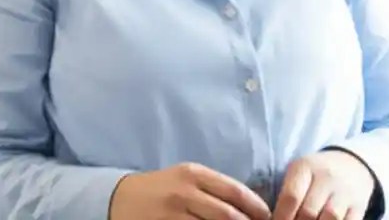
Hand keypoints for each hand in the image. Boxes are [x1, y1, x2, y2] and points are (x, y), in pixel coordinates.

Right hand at [109, 162, 272, 219]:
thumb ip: (214, 188)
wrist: (119, 199)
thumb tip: (252, 205)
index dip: (257, 208)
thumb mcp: (186, 178)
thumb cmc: (162, 189)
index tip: (268, 217)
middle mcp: (183, 192)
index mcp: (193, 174)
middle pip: (227, 215)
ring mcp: (172, 215)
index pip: (235, 191)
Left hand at [271, 151, 375, 219]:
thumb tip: (274, 219)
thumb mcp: (298, 173)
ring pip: (330, 219)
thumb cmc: (316, 173)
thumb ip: (287, 194)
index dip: (281, 217)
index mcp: (306, 167)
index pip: (291, 197)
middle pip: (309, 212)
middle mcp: (327, 178)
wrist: (352, 165)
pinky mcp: (359, 206)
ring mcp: (346, 192)